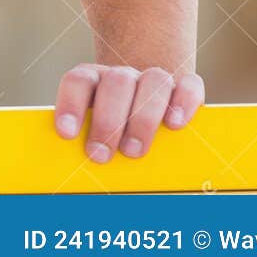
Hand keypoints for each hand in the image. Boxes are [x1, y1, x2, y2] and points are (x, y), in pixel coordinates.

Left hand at [53, 64, 203, 162]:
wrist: (143, 108)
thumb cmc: (111, 131)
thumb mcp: (92, 134)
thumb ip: (83, 143)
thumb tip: (70, 180)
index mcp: (93, 81)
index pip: (79, 81)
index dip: (71, 104)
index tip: (66, 134)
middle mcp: (123, 76)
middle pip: (117, 82)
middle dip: (108, 121)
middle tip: (100, 155)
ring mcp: (153, 79)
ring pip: (154, 80)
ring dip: (144, 117)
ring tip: (134, 151)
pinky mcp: (185, 87)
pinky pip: (190, 85)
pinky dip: (184, 103)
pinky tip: (175, 125)